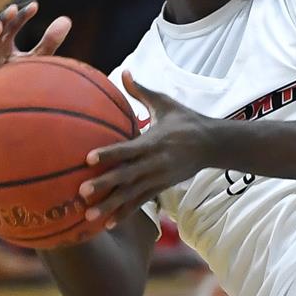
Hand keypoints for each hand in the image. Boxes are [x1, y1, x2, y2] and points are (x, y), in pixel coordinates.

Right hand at [0, 3, 71, 83]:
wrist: (4, 102)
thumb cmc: (18, 78)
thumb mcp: (36, 58)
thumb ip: (50, 41)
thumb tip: (66, 20)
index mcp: (4, 44)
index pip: (12, 25)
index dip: (22, 15)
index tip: (35, 6)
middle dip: (3, 19)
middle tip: (13, 8)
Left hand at [79, 74, 217, 225]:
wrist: (213, 144)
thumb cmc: (186, 120)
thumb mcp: (165, 103)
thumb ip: (141, 91)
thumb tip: (124, 71)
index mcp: (154, 141)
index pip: (128, 149)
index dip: (109, 154)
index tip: (88, 158)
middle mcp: (155, 163)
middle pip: (127, 176)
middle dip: (104, 185)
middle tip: (81, 192)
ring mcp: (158, 178)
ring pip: (131, 194)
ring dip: (110, 205)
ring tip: (89, 216)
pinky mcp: (161, 188)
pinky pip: (140, 203)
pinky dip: (124, 214)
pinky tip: (108, 224)